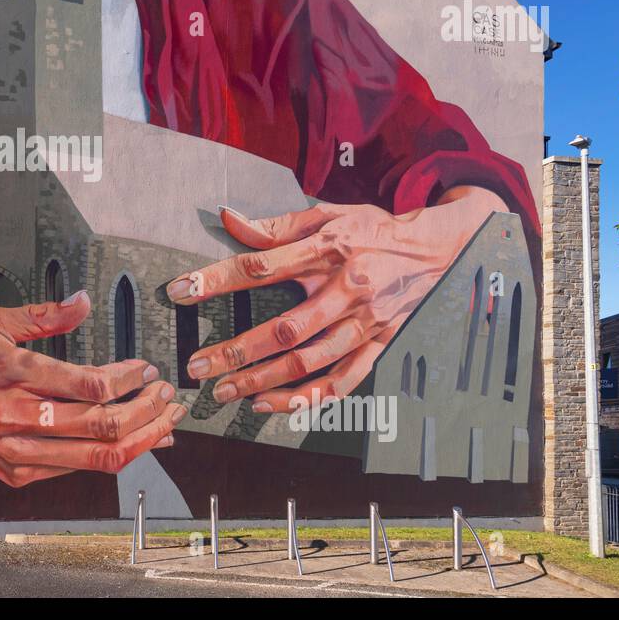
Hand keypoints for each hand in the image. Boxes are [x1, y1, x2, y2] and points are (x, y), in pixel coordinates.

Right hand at [0, 291, 185, 486]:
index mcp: (14, 376)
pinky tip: (133, 442)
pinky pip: (75, 470)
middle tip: (166, 395)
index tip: (145, 368)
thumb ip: (45, 314)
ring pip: (96, 458)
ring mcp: (16, 453)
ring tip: (164, 422)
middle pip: (102, 427)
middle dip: (147, 411)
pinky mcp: (15, 473)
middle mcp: (16, 420)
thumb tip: (83, 302)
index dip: (129, 379)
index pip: (90, 387)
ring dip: (139, 439)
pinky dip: (110, 456)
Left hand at [164, 186, 506, 412]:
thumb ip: (276, 224)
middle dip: (235, 351)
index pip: (261, 267)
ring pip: (309, 363)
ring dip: (263, 381)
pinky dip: (307, 399)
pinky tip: (273, 405)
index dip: (217, 280)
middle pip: (283, 328)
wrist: (437, 249)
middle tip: (199, 366)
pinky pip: (342, 383)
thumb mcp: (328, 214)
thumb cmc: (373, 230)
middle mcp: (347, 289)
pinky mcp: (380, 345)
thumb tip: (228, 220)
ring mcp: (366, 322)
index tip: (181, 291)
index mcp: (327, 250)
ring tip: (226, 392)